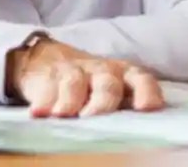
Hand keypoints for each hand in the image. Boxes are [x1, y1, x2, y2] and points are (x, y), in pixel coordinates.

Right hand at [9, 37, 164, 117]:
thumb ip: (125, 104)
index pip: (141, 80)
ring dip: (70, 100)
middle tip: (94, 116)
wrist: (48, 59)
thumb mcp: (113, 88)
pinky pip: (46, 88)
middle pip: (107, 85)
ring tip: (63, 114)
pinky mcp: (48, 77)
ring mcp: (75, 72)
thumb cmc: (92, 82)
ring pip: (75, 83)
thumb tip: (139, 129)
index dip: (146, 92)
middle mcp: (103, 72)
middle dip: (103, 102)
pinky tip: (39, 113)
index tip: (148, 107)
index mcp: (125, 75)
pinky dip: (42, 102)